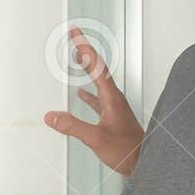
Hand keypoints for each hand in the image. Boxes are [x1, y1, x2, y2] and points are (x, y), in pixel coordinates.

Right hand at [44, 26, 143, 176]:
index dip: (84, 48)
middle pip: (97, 69)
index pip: (95, 66)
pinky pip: (97, 98)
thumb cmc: (127, 150)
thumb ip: (72, 126)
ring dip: (87, 69)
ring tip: (77, 59)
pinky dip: (88, 93)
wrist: (143, 160)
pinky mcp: (112, 117)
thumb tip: (52, 116)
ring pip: (97, 82)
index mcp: (111, 98)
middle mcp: (114, 99)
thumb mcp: (95, 138)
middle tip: (75, 39)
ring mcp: (114, 107)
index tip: (76, 33)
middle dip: (85, 52)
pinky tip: (81, 94)